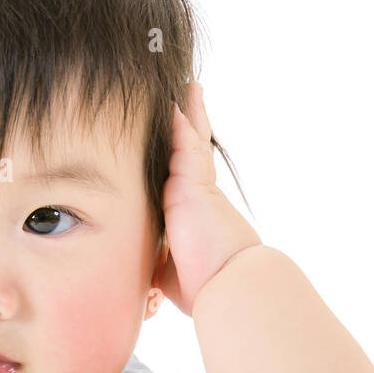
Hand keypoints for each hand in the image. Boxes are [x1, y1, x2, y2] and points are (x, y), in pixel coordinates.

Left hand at [155, 81, 261, 316]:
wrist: (228, 285)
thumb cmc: (204, 284)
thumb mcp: (169, 269)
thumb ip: (156, 259)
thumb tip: (145, 272)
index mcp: (191, 211)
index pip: (182, 174)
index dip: (179, 153)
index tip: (175, 134)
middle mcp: (197, 194)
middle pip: (190, 150)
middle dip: (187, 124)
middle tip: (184, 97)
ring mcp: (197, 187)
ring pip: (190, 141)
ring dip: (187, 114)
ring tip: (184, 88)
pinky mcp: (194, 185)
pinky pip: (186, 145)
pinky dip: (182, 123)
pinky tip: (176, 102)